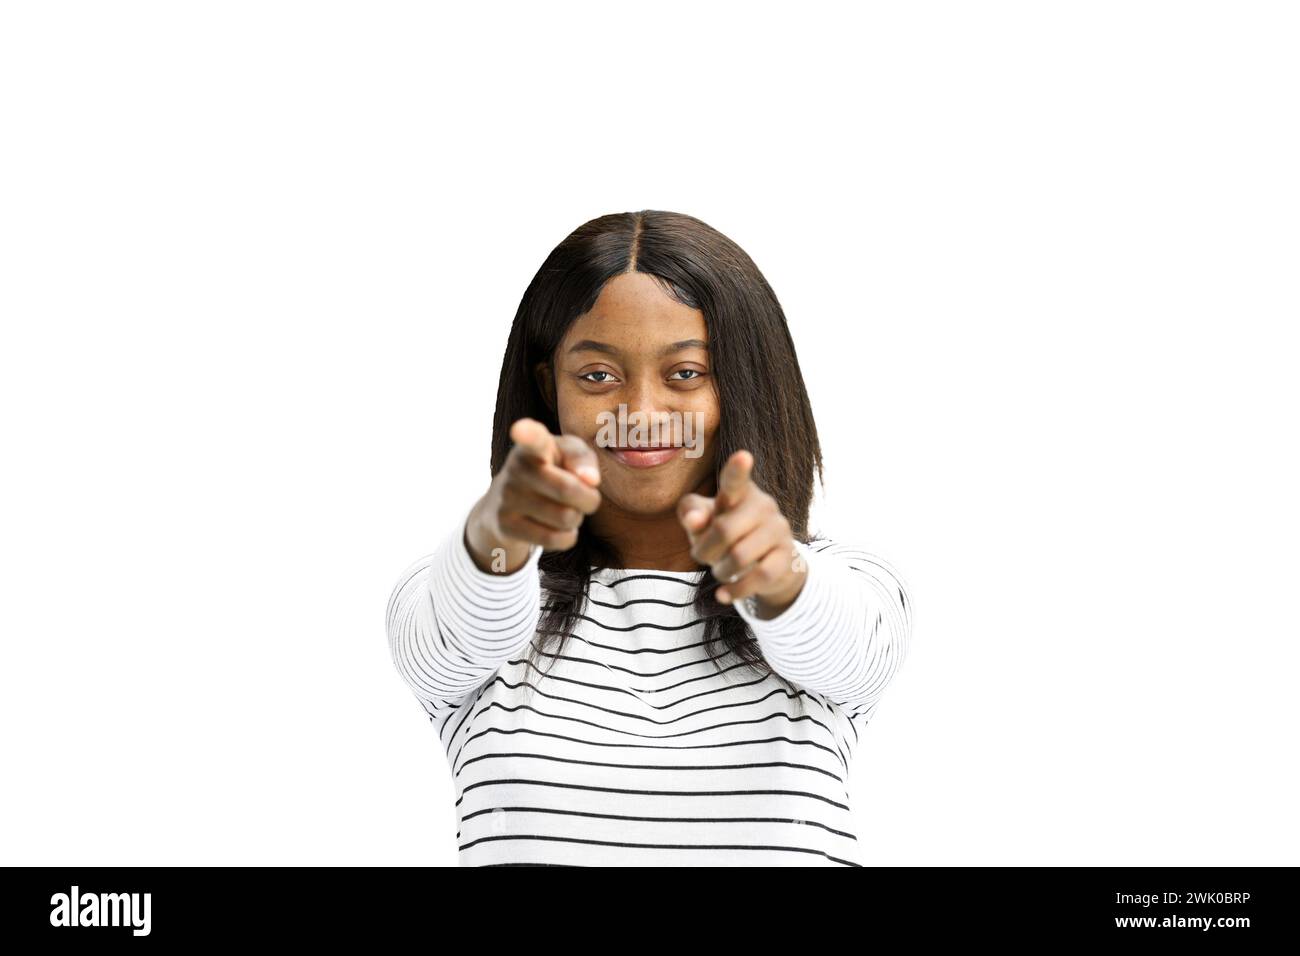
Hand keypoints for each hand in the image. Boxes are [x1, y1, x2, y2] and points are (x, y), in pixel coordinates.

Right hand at [466, 418, 601, 572]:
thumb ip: (583, 459)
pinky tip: (557, 528)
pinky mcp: (506, 526)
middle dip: (589, 499)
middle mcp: (516, 468)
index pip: (532, 438)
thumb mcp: (567, 456)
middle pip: (568, 490)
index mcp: (534, 446)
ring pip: (565, 517)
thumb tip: (590, 480)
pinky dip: (567, 536)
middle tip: (586, 497)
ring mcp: (508, 498)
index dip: (527, 433)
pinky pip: (555, 539)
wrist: (503, 506)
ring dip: (576, 518)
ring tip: (565, 510)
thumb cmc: (549, 472)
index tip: (520, 430)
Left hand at [676, 450, 805, 614]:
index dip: (737, 470)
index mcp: (740, 492)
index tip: (743, 455)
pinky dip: (736, 590)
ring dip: (720, 571)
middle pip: (724, 530)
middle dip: (705, 551)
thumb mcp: (703, 522)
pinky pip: (759, 577)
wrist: (768, 564)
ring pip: (740, 556)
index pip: (736, 481)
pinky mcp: (788, 557)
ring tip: (720, 571)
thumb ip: (692, 514)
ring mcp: (779, 530)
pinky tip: (723, 595)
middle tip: (702, 557)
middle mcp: (763, 505)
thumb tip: (694, 520)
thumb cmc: (727, 534)